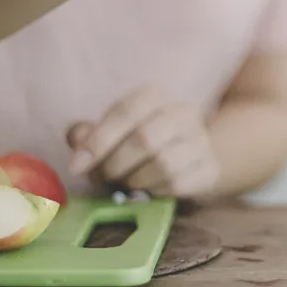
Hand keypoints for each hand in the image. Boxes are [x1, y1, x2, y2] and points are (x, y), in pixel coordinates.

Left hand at [66, 87, 219, 197]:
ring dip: (135, 181)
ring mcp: (201, 140)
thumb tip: (78, 142)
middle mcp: (183, 112)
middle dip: (115, 165)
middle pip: (145, 139)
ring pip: (164, 164)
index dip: (98, 141)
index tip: (77, 167)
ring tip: (126, 183)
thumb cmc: (139, 143)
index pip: (127, 111)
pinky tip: (148, 190)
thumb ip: (88, 134)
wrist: (188, 156)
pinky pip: (178, 185)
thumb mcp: (111, 131)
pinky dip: (155, 192)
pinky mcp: (209, 168)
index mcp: (155, 95)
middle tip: (104, 178)